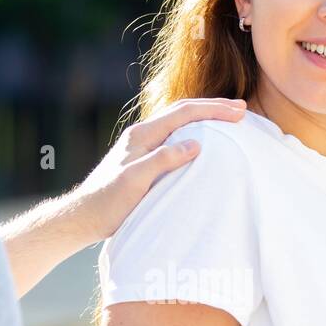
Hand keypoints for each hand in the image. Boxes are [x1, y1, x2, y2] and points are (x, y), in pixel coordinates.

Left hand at [68, 98, 245, 242]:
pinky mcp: (143, 158)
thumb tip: (196, 144)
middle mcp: (142, 135)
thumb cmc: (108, 203)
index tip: (239, 112)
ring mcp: (142, 146)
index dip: (213, 110)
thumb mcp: (135, 182)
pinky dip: (194, 133)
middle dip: (213, 108)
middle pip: (183, 112)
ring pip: (179, 123)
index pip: (184, 114)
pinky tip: (204, 141)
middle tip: (242, 110)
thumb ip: (162, 160)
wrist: (83, 217)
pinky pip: (174, 137)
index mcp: (142, 136)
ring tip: (228, 120)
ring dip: (205, 119)